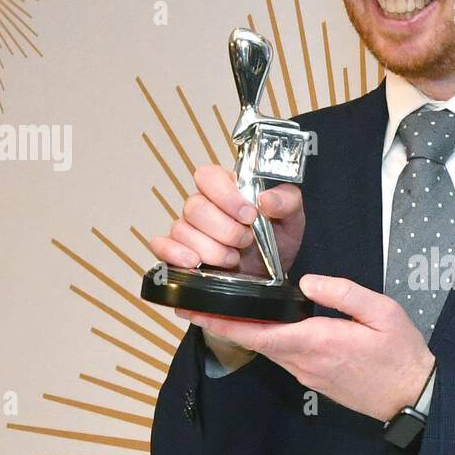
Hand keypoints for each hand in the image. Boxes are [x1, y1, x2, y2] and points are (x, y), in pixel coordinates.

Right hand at [148, 163, 305, 278]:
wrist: (269, 278)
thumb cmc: (276, 243)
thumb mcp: (292, 220)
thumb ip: (287, 202)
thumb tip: (268, 199)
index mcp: (227, 189)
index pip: (208, 176)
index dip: (226, 196)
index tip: (249, 215)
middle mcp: (203, 206)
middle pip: (194, 206)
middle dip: (225, 229)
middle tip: (246, 241)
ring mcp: (188, 229)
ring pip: (182, 230)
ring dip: (211, 249)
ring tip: (233, 259)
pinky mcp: (177, 251)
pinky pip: (161, 246)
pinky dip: (176, 254)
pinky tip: (196, 263)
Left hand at [173, 274, 434, 422]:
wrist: (412, 396)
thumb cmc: (401, 353)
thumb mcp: (383, 312)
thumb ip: (343, 293)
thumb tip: (308, 281)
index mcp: (317, 341)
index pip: (258, 331)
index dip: (223, 322)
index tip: (195, 311)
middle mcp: (304, 361)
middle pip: (254, 341)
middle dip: (222, 324)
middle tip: (192, 304)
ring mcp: (307, 374)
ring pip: (266, 350)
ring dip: (242, 332)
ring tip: (219, 311)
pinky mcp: (313, 380)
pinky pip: (281, 357)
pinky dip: (263, 341)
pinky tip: (260, 327)